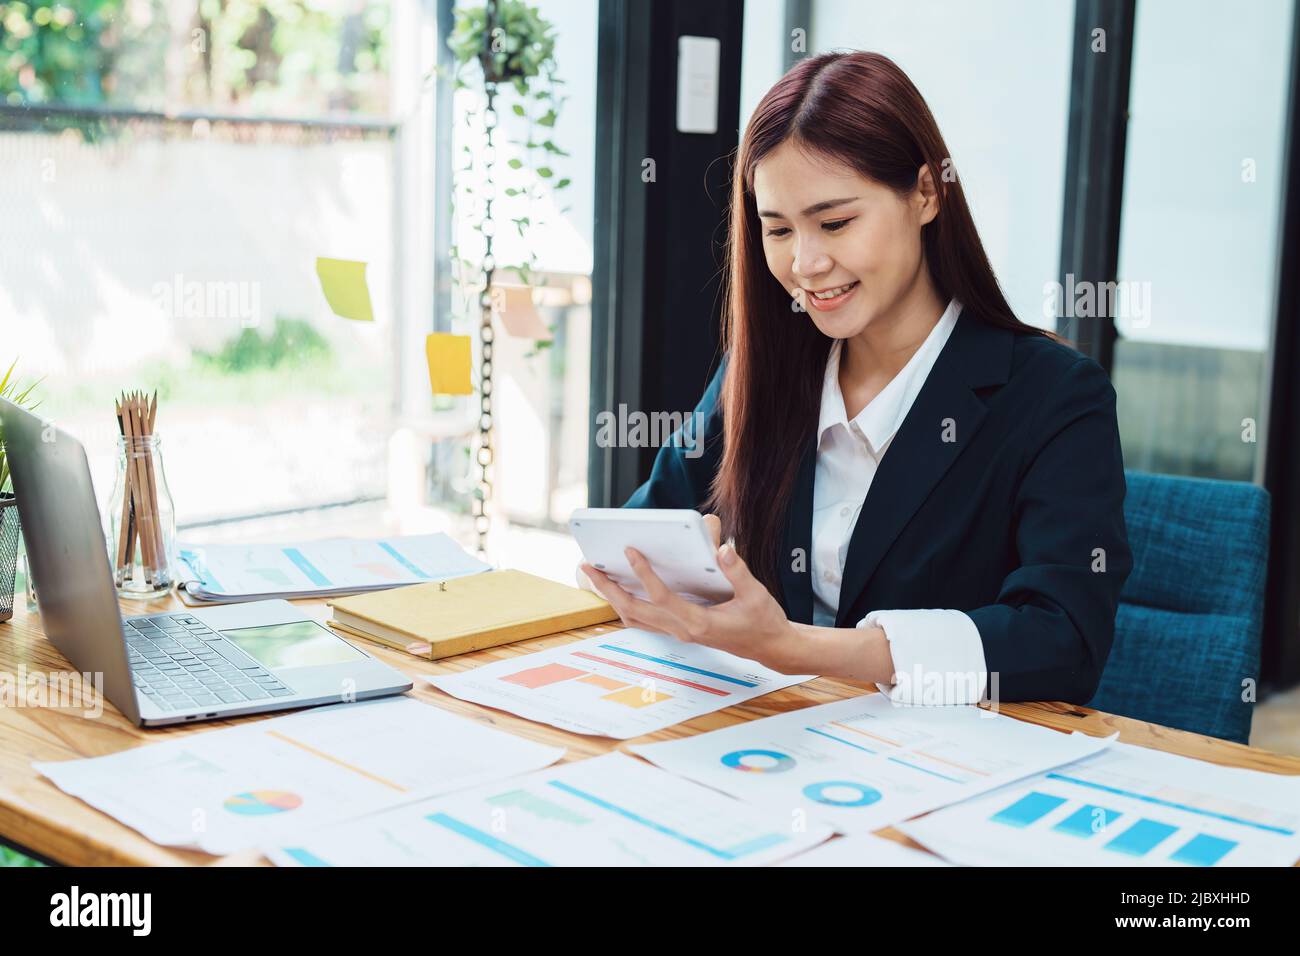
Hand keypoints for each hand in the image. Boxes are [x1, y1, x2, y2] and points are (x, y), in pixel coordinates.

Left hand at [581, 515, 805, 673]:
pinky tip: (620, 591)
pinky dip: (627, 606)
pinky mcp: (680, 632)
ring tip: (595, 577)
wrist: (771, 646)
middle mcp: (683, 630)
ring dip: (612, 598)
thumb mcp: (756, 593)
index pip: (662, 597)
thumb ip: (737, 571)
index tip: (630, 552)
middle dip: (608, 588)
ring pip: (635, 618)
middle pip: (634, 610)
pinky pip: (645, 621)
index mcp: (699, 622)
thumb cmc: (764, 620)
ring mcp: (679, 634)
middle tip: (588, 566)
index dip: (644, 574)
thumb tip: (721, 548)